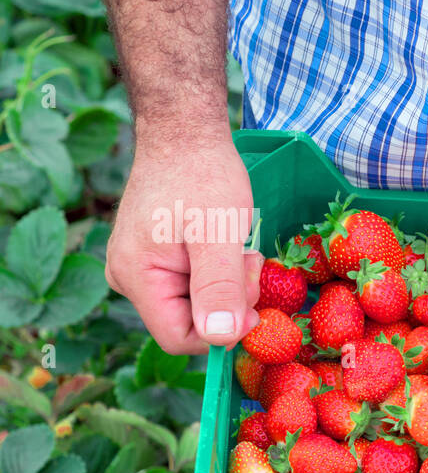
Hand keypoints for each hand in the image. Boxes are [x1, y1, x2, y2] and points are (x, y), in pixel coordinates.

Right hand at [105, 131, 261, 355]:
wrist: (186, 135)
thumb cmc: (202, 176)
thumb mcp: (218, 233)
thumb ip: (218, 286)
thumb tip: (221, 337)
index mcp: (135, 277)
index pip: (180, 338)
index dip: (222, 331)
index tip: (253, 302)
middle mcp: (129, 279)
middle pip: (191, 322)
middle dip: (230, 302)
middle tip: (247, 260)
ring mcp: (142, 270)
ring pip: (198, 305)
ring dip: (229, 286)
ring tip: (238, 249)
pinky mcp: (158, 261)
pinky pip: (196, 287)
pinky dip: (221, 275)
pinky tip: (228, 248)